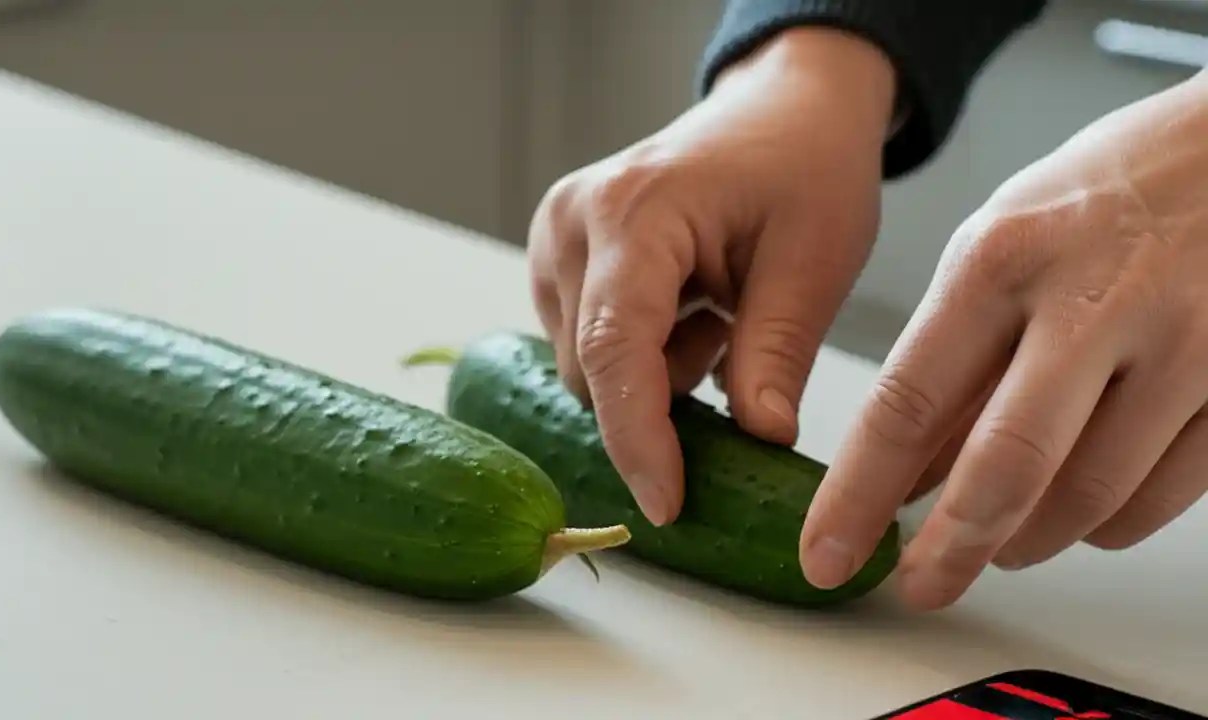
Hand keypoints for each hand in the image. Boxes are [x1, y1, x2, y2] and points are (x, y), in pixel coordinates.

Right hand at [527, 28, 897, 524]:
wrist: (779, 111)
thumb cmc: (804, 168)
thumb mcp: (814, 261)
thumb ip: (776, 354)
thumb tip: (759, 442)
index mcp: (634, 213)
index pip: (615, 348)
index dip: (638, 438)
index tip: (668, 505)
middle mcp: (571, 222)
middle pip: (593, 368)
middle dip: (664, 395)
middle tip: (737, 345)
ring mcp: (554, 237)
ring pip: (585, 364)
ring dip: (656, 372)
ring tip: (718, 314)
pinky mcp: (557, 256)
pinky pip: (585, 343)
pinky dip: (642, 352)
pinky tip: (690, 308)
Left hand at [801, 69, 1207, 609]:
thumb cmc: (1102, 196)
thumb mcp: (999, 248)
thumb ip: (952, 363)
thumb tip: (901, 477)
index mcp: (1001, 260)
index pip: (905, 402)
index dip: (857, 495)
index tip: (826, 552)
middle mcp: (1091, 302)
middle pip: (1004, 467)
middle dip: (949, 549)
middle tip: (918, 586)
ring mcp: (1183, 344)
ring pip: (1089, 498)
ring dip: (1027, 539)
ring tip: (997, 542)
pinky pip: (1162, 497)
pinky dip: (1106, 523)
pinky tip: (1077, 511)